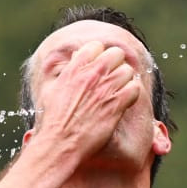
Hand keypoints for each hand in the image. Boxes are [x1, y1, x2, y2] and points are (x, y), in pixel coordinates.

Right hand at [30, 40, 142, 162]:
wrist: (61, 142)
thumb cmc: (54, 119)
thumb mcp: (51, 89)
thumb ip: (65, 72)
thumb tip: (73, 59)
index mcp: (75, 67)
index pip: (96, 46)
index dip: (99, 55)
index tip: (99, 67)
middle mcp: (92, 74)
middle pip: (116, 54)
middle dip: (116, 64)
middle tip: (113, 79)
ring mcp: (105, 88)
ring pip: (128, 71)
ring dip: (125, 80)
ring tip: (119, 92)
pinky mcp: (116, 104)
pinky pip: (135, 89)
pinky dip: (132, 94)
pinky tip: (124, 102)